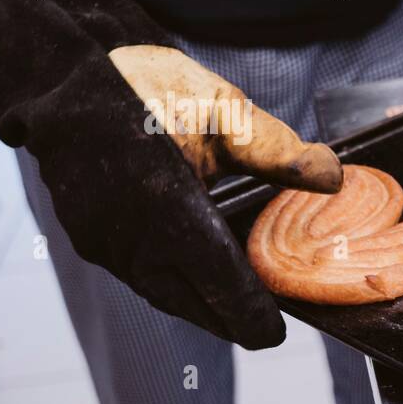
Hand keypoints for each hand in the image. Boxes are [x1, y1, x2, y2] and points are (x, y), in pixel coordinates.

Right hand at [0, 0, 340, 347]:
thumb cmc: (147, 85)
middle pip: (190, 301)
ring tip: (237, 315)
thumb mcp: (223, 108)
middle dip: (230, 319)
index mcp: (164, 201)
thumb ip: (278, 150)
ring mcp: (103, 240)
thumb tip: (332, 177)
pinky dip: (172, 287)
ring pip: (161, 295)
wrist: (69, 72)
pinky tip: (197, 286)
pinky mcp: (90, 239)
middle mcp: (129, 232)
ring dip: (200, 307)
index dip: (249, 313)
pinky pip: (139, 278)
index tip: (275, 332)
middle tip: (265, 329)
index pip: (217, 280)